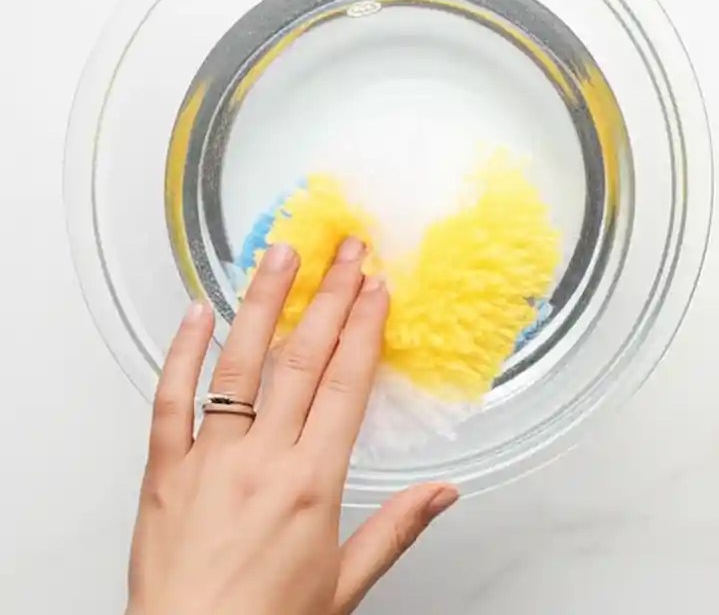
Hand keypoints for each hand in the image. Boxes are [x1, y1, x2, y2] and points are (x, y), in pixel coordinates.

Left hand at [127, 240, 457, 614]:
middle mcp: (262, 460)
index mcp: (312, 483)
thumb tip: (443, 494)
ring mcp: (209, 459)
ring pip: (239, 365)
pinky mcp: (163, 471)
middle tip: (346, 250)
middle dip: (329, 297)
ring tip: (279, 255)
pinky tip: (197, 312)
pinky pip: (171, 399)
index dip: (364, 329)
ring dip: (263, 303)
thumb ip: (395, 529)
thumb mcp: (345, 584)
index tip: (377, 288)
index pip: (345, 385)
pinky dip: (183, 352)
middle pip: (302, 360)